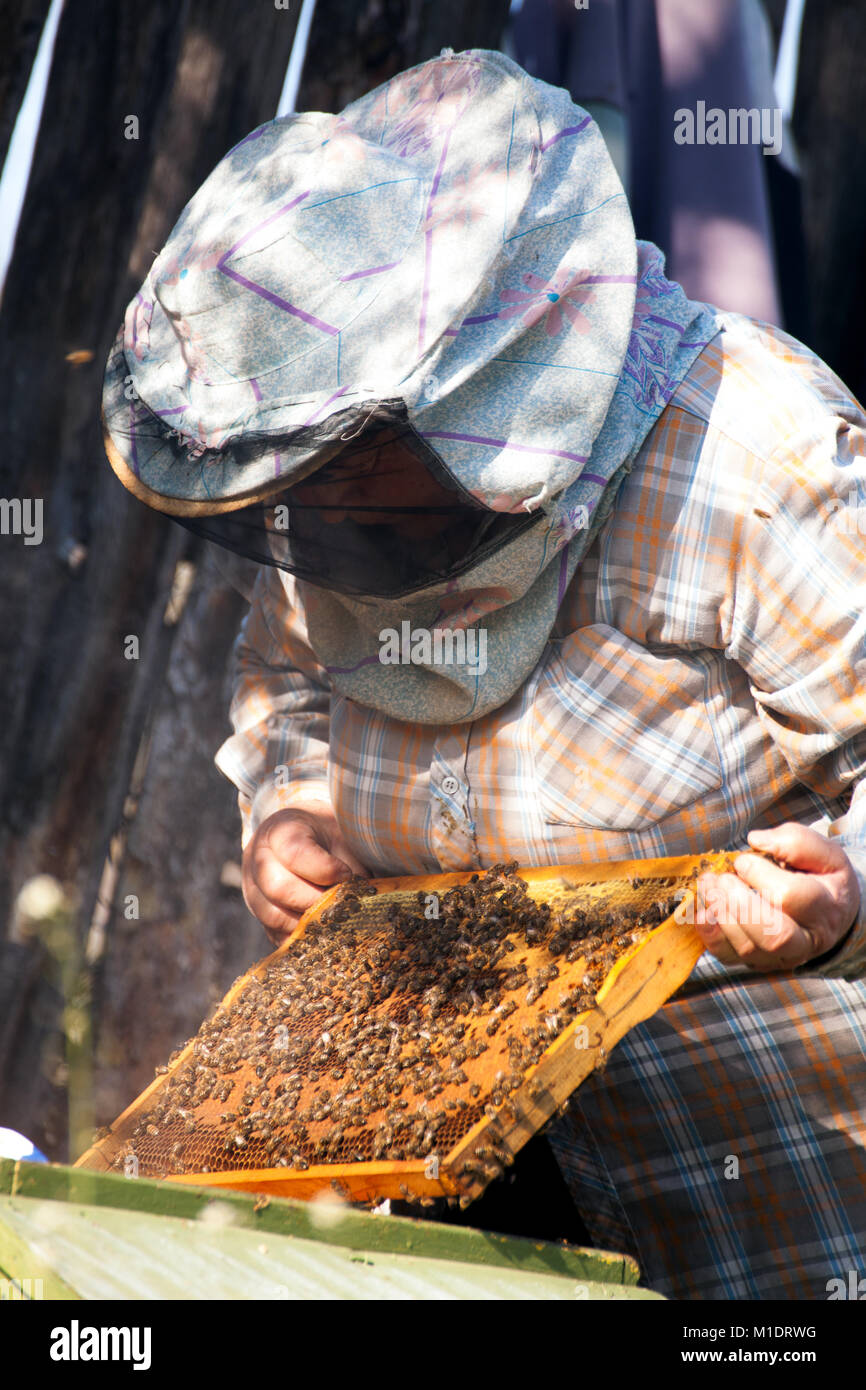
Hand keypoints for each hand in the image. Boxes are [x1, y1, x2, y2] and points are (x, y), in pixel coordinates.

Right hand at [242, 801, 367, 944]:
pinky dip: (302, 938)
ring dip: (309, 923)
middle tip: (341, 905)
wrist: (305, 836)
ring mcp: (253, 890)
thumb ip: (349, 860)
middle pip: (278, 888)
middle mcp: (258, 860)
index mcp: (279, 831)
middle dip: (316, 901)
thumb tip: (361, 896)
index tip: (348, 875)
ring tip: (334, 919)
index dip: (325, 869)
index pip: (295, 853)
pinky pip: (275, 935)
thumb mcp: (340, 834)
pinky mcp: (260, 916)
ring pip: (274, 917)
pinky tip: (323, 932)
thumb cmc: (327, 835)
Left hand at [693, 823, 859, 971]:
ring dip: (720, 915)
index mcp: (825, 908)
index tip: (743, 860)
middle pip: (772, 935)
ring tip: (708, 886)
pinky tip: (702, 912)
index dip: (758, 875)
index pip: (788, 896)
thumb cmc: (822, 878)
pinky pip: (729, 956)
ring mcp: (781, 956)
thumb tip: (756, 840)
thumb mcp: (824, 853)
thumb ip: (795, 842)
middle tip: (721, 879)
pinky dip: (710, 935)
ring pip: (748, 948)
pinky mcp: (758, 961)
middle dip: (738, 904)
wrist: (829, 913)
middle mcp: (806, 940)